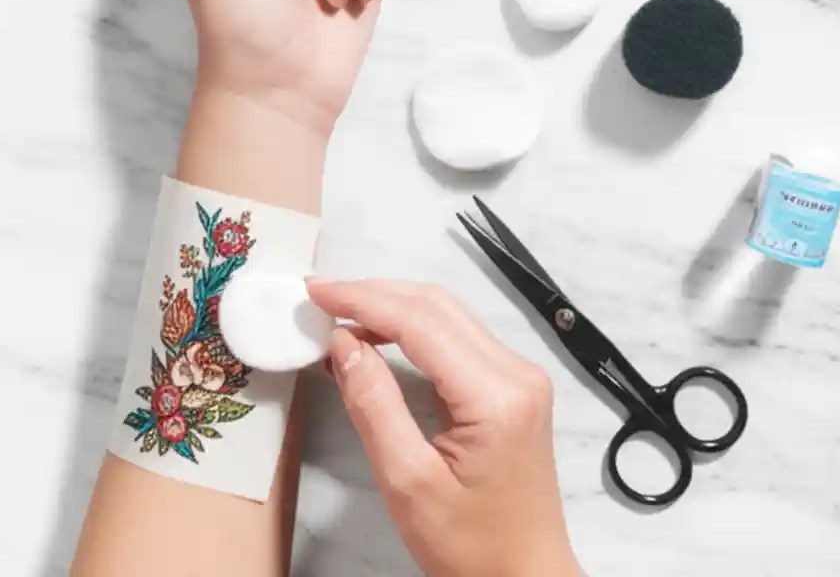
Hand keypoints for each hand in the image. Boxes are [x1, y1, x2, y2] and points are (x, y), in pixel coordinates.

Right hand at [307, 279, 582, 576]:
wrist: (524, 576)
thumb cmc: (470, 545)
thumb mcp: (408, 482)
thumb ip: (374, 405)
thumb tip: (343, 343)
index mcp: (496, 396)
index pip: (421, 322)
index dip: (363, 299)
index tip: (315, 291)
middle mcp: (517, 374)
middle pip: (438, 306)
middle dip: (375, 294)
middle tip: (319, 297)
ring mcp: (520, 378)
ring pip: (449, 316)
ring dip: (393, 307)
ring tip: (338, 314)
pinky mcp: (513, 388)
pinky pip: (458, 339)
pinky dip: (413, 330)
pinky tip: (377, 338)